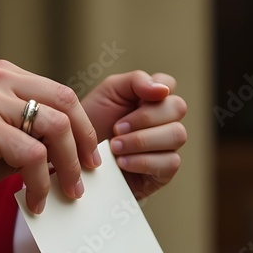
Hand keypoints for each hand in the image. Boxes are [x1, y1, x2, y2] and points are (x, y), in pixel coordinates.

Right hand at [0, 60, 99, 213]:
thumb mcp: (2, 140)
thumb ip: (34, 136)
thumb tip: (76, 155)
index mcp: (5, 76)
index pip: (62, 94)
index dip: (84, 128)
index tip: (91, 160)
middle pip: (65, 103)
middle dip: (83, 145)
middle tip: (85, 178)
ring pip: (53, 128)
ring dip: (66, 167)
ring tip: (65, 194)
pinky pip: (31, 154)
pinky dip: (40, 182)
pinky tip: (35, 201)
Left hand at [82, 71, 187, 198]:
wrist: (75, 158)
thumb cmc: (92, 123)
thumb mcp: (108, 92)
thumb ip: (136, 81)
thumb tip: (164, 90)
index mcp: (151, 97)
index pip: (168, 84)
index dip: (153, 90)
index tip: (132, 101)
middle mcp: (164, 120)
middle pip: (178, 108)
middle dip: (144, 118)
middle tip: (116, 128)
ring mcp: (166, 145)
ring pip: (178, 135)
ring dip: (142, 140)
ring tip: (115, 147)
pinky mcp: (164, 171)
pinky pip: (171, 163)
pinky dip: (144, 161)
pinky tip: (122, 163)